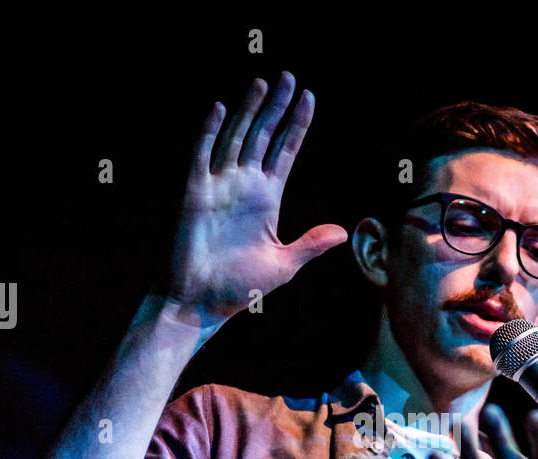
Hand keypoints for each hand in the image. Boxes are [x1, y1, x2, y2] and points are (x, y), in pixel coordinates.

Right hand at [158, 72, 347, 324]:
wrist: (200, 302)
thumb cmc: (238, 286)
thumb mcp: (283, 264)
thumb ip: (310, 244)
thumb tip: (342, 231)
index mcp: (267, 198)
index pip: (285, 152)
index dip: (296, 125)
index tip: (309, 98)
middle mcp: (243, 185)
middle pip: (263, 136)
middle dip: (276, 107)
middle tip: (289, 77)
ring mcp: (218, 186)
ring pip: (235, 138)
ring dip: (248, 110)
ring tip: (264, 83)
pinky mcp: (195, 193)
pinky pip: (201, 156)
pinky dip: (209, 132)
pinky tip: (220, 108)